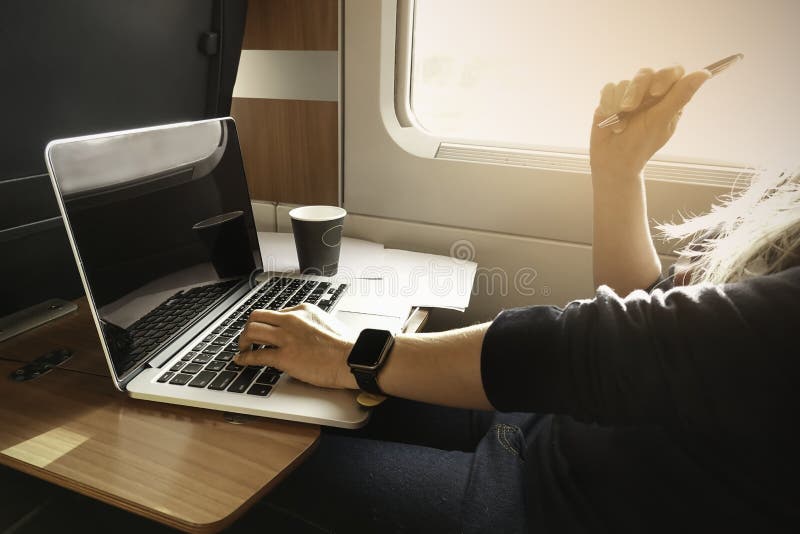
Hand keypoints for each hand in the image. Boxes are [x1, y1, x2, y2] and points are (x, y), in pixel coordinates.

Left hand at [235, 303, 356, 389]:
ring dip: (243, 341)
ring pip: (252, 332)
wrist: (350, 359)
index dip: (267, 325)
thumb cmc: (345, 346)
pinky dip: (245, 358)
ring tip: (243, 348)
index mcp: (302, 310)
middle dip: (248, 328)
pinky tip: (241, 360)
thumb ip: (310, 324)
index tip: (264, 332)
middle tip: (247, 338)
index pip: (275, 313)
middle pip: (257, 317)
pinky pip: (256, 355)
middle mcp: (291, 320)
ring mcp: (286, 338)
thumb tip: (302, 332)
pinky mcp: (284, 356)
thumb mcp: (326, 323)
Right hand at [590, 65, 710, 180]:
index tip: (656, 92)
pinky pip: (609, 89)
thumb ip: (680, 96)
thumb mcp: (661, 121)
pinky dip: (608, 106)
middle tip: (630, 108)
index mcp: (668, 99)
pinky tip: (611, 120)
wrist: (612, 160)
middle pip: (646, 73)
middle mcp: (650, 94)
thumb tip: (704, 74)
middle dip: (635, 91)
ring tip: (620, 125)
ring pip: (626, 82)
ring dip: (619, 103)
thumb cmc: (640, 145)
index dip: (665, 77)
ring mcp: (630, 95)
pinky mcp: (612, 99)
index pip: (672, 73)